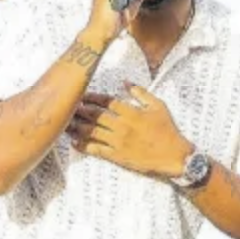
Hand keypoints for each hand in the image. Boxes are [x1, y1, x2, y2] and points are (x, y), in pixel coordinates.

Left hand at [67, 83, 191, 177]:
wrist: (173, 155)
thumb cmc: (168, 130)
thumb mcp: (158, 106)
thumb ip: (141, 93)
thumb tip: (125, 82)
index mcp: (132, 112)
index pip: (107, 102)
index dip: (93, 98)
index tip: (82, 95)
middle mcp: (122, 126)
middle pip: (95, 116)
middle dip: (80, 110)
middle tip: (69, 106)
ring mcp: (118, 142)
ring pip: (91, 132)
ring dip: (77, 126)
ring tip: (66, 122)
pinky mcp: (116, 156)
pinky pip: (96, 150)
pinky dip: (83, 146)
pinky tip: (74, 142)